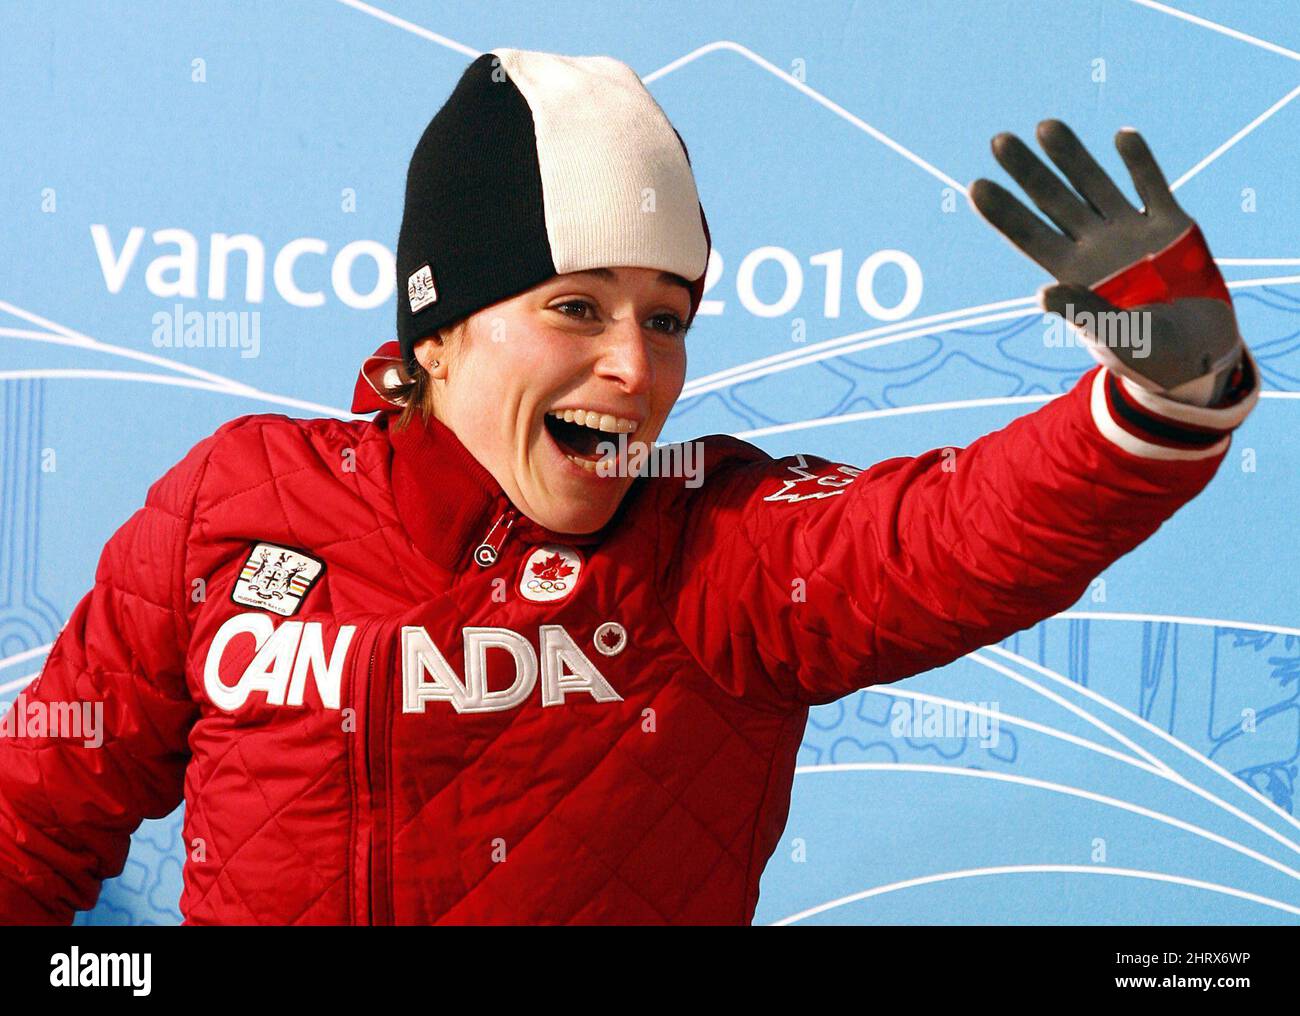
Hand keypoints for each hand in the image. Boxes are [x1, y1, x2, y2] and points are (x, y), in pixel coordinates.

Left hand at [970, 120, 1244, 400]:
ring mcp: (1131, 233)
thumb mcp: (1114, 338)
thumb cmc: (1148, 356)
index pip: (1029, 237)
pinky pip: (1152, 187)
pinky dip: (1140, 162)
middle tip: (999, 140)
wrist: (1199, 356)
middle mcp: (1096, 247)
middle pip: (1053, 201)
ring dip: (1072, 156)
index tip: (974, 186)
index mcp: (1074, 276)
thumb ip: (1081, 312)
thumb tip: (1040, 293)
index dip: (1003, 213)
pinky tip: (1122, 136)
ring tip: (1044, 125)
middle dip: (1027, 171)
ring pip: (1095, 185)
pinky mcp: (1171, 227)